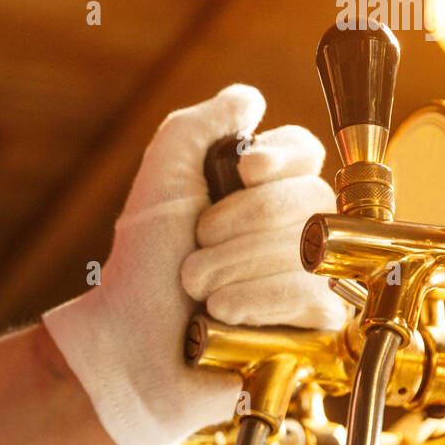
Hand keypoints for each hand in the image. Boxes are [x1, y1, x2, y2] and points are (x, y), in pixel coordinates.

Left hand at [42, 86, 344, 444]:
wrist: (128, 345)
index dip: (282, 159)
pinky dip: (258, 302)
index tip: (242, 171)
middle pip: (310, 200)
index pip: (307, 154)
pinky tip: (223, 315)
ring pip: (309, 252)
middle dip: (238, 226)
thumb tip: (251, 99)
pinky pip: (316, 300)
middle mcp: (294, 234)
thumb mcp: (164, 175)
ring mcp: (308, 283)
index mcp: (264, 192)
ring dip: (235, 268)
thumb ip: (204, 124)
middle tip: (192, 254)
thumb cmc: (142, 267)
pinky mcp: (312, 333)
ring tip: (198, 291)